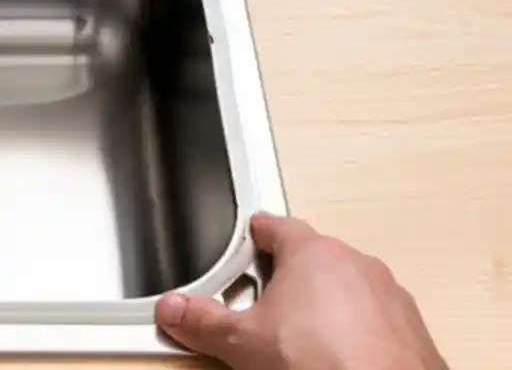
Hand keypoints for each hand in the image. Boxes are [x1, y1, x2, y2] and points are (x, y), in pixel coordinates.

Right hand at [155, 213, 446, 369]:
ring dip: (326, 303)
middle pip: (312, 257)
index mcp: (313, 254)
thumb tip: (172, 309)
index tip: (249, 236)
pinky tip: (339, 355)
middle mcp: (356, 264)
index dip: (257, 233)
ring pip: (346, 288)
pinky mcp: (410, 329)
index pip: (278, 226)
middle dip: (287, 277)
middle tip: (260, 304)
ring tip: (300, 337)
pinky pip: (373, 318)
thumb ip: (203, 321)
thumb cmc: (321, 362)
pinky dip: (356, 330)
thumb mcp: (243, 342)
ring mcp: (389, 295)